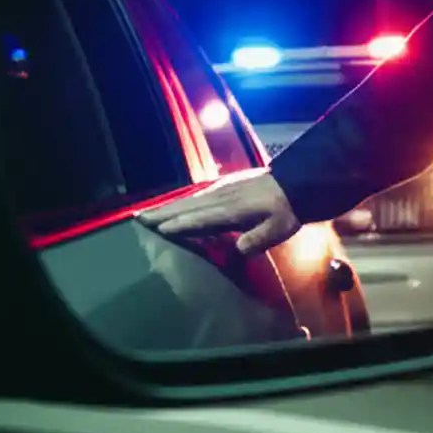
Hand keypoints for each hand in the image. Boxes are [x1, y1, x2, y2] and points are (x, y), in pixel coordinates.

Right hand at [136, 171, 300, 255]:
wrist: (296, 183)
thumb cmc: (287, 211)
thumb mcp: (279, 228)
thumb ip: (259, 239)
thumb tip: (239, 249)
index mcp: (232, 209)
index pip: (201, 218)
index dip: (181, 224)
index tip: (158, 228)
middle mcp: (222, 197)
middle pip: (187, 206)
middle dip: (162, 213)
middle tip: (137, 218)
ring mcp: (221, 190)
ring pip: (188, 200)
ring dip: (166, 206)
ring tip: (146, 213)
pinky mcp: (224, 187)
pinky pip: (196, 196)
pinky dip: (180, 201)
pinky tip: (173, 206)